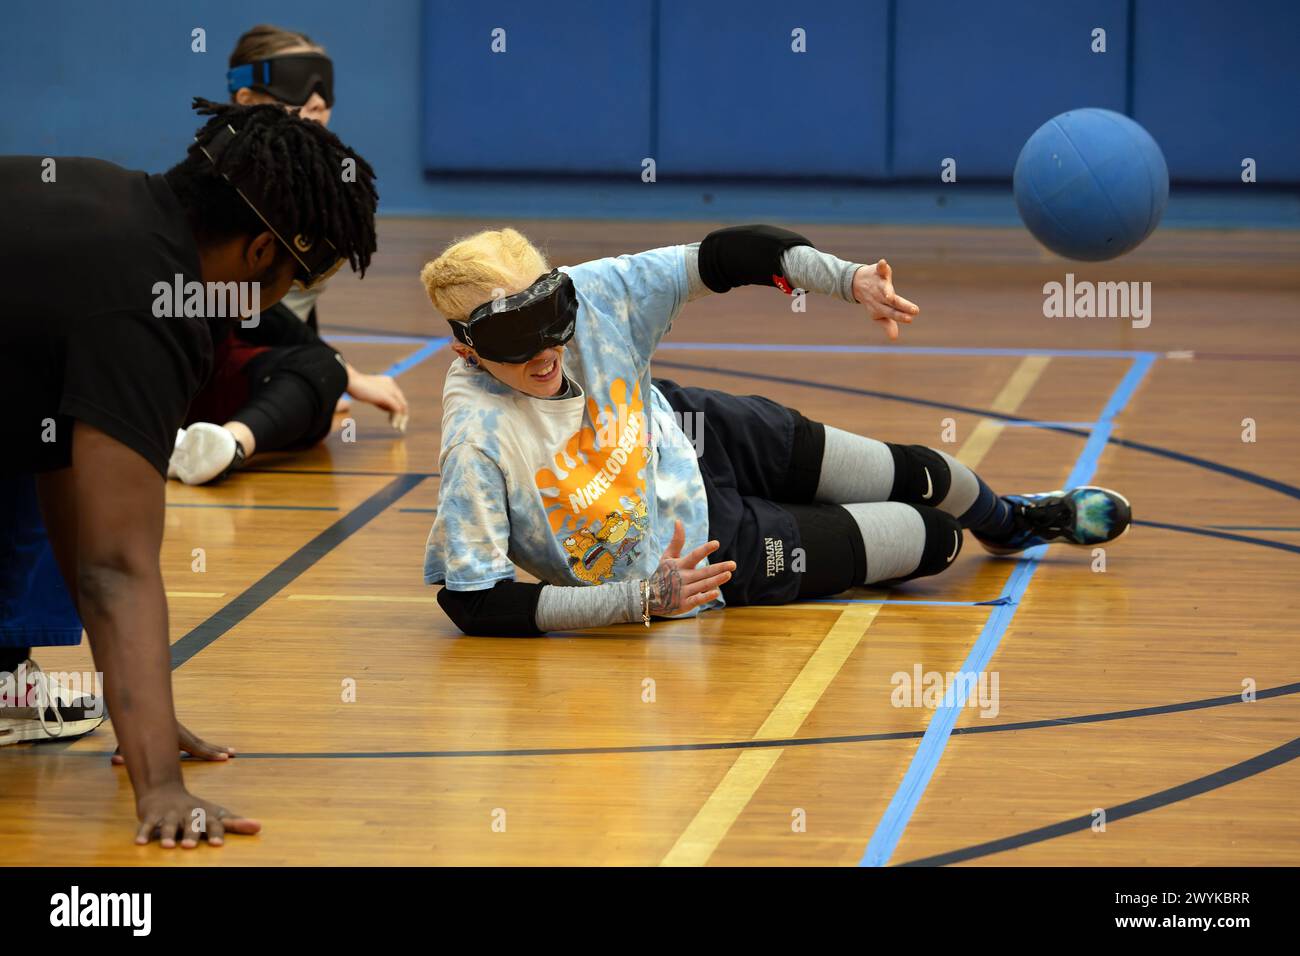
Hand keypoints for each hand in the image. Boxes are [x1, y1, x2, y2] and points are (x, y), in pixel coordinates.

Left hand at [112, 721, 234, 764]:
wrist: (137, 708)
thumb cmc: (131, 729)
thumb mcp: (127, 741)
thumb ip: (122, 751)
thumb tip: (115, 760)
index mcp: (172, 737)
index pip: (194, 747)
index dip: (209, 753)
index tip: (224, 756)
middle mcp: (180, 734)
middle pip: (202, 743)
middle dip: (217, 749)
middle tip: (233, 753)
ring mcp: (180, 733)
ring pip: (200, 742)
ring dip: (214, 748)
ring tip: (231, 752)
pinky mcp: (177, 733)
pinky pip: (194, 742)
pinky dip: (205, 747)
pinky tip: (213, 749)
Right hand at [134, 782, 259, 847]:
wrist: (165, 789)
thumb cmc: (195, 808)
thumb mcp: (215, 814)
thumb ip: (235, 823)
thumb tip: (260, 827)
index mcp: (205, 814)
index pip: (213, 823)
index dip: (216, 833)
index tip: (219, 844)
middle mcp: (188, 813)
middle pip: (191, 823)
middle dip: (191, 833)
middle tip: (190, 845)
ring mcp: (170, 813)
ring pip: (169, 824)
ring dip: (168, 834)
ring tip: (168, 845)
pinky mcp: (152, 815)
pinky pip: (147, 824)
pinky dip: (144, 832)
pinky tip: (140, 843)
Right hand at [346, 370, 409, 431]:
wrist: (348, 380)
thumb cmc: (353, 386)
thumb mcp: (369, 393)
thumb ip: (379, 398)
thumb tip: (384, 407)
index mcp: (388, 381)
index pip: (397, 397)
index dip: (396, 409)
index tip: (391, 420)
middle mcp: (392, 384)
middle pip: (402, 402)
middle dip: (403, 416)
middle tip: (400, 427)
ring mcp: (391, 390)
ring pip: (403, 406)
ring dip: (402, 419)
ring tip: (398, 429)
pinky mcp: (388, 396)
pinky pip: (398, 409)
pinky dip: (397, 419)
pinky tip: (394, 426)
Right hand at [647, 520, 735, 616]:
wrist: (649, 597)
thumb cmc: (661, 574)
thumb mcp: (667, 557)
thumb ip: (676, 541)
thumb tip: (678, 521)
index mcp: (679, 565)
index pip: (694, 556)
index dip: (705, 550)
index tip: (717, 544)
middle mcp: (682, 577)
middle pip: (703, 572)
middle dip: (719, 568)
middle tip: (733, 564)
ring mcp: (683, 591)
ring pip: (703, 585)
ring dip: (716, 580)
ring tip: (729, 574)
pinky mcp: (684, 604)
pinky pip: (697, 599)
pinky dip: (706, 596)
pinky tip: (716, 593)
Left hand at [851, 259, 919, 340]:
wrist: (856, 283)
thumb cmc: (872, 300)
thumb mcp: (880, 313)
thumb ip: (888, 324)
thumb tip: (894, 338)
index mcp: (881, 307)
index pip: (892, 313)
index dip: (901, 316)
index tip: (910, 319)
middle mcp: (880, 296)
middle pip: (892, 303)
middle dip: (902, 307)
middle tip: (913, 310)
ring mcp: (879, 284)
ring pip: (884, 288)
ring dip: (887, 291)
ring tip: (889, 295)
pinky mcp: (878, 272)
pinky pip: (879, 269)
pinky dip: (881, 266)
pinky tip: (883, 263)